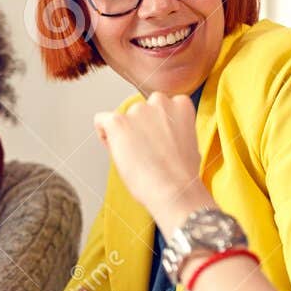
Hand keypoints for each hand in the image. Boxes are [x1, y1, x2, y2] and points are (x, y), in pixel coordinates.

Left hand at [94, 94, 212, 232]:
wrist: (173, 189)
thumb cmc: (181, 175)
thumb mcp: (189, 143)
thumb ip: (174, 130)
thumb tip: (162, 136)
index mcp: (180, 104)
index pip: (160, 106)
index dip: (155, 126)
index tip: (156, 142)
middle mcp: (159, 102)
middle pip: (140, 111)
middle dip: (139, 128)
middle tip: (143, 152)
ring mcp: (138, 110)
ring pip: (122, 118)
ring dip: (123, 134)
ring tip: (133, 157)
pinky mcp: (117, 121)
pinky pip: (101, 120)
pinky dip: (104, 134)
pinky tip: (115, 150)